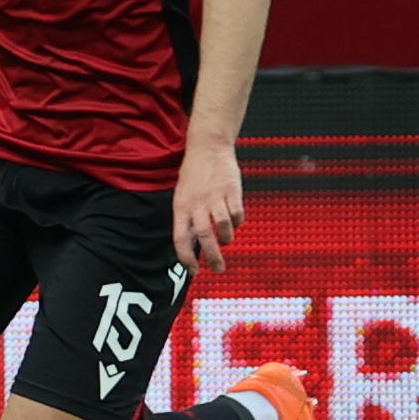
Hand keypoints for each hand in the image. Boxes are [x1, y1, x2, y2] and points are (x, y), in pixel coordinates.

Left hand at [173, 141, 243, 273]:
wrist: (207, 148)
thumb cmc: (194, 175)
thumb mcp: (182, 196)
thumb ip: (187, 218)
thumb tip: (191, 244)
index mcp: (181, 206)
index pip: (180, 238)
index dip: (186, 257)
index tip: (194, 271)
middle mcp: (197, 203)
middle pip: (205, 236)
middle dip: (213, 257)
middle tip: (219, 269)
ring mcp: (216, 197)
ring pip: (223, 226)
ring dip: (227, 238)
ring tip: (227, 241)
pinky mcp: (232, 191)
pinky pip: (237, 214)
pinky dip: (238, 223)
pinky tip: (235, 223)